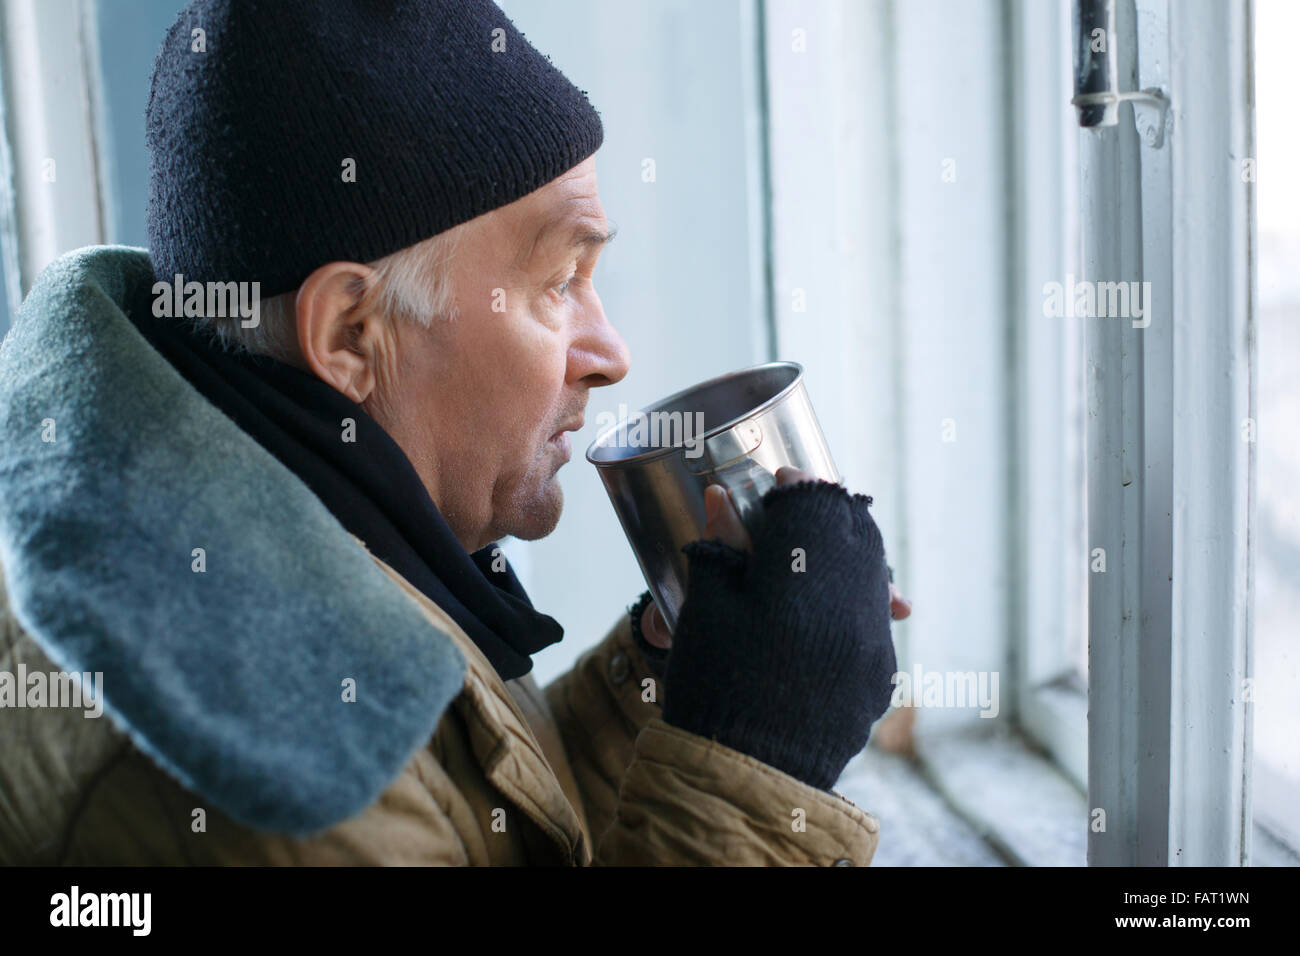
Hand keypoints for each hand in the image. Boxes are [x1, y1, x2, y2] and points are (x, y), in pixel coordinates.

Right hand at [659, 465, 899, 789]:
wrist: (741, 775)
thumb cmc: (712, 684)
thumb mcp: (706, 610)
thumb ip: (720, 549)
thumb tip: (724, 498)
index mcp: (801, 581)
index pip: (812, 505)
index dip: (795, 485)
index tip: (777, 482)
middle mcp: (851, 605)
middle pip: (854, 529)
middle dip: (828, 510)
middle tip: (799, 509)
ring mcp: (874, 642)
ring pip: (874, 569)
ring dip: (848, 547)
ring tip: (815, 549)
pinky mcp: (882, 673)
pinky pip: (876, 613)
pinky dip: (856, 592)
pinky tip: (830, 597)